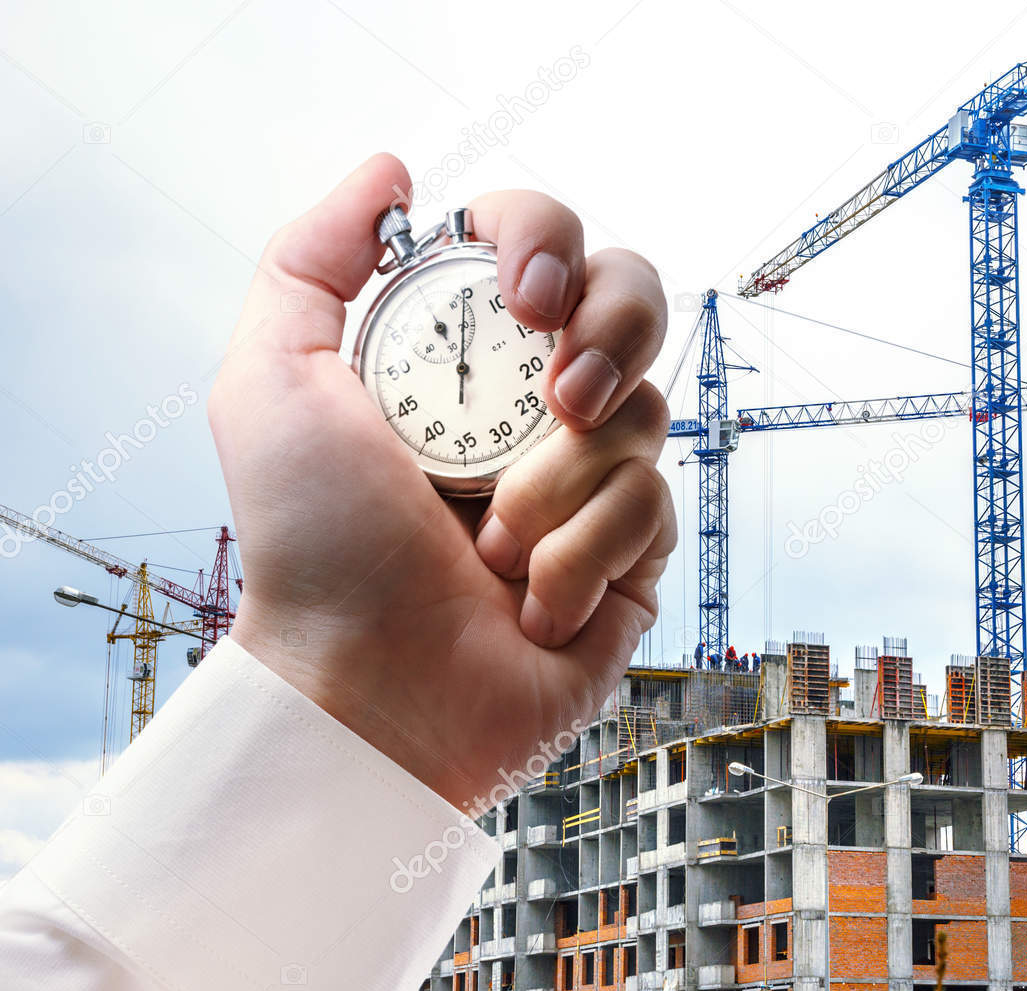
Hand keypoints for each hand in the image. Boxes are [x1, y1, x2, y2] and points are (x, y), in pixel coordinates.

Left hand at [209, 153, 672, 812]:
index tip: (524, 301)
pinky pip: (655, 507)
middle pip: (636, 296)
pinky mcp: (635, 554)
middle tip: (561, 397)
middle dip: (613, 331)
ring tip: (493, 546)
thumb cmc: (315, 547)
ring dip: (559, 484)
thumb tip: (394, 171)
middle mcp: (535, 403)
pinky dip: (581, 556)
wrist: (373, 685)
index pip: (543, 242)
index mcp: (463, 352)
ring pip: (645, 412)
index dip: (550, 242)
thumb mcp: (273, 384)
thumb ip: (313, 260)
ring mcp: (592, 477)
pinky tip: (529, 604)